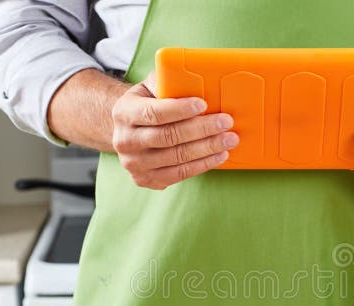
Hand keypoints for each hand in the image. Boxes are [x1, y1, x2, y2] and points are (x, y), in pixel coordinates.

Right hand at [111, 72, 238, 188]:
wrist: (130, 130)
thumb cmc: (149, 103)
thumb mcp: (152, 87)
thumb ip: (170, 82)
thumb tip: (199, 78)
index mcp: (124, 112)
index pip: (154, 113)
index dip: (180, 109)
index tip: (203, 104)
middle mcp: (125, 141)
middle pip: (168, 137)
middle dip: (201, 129)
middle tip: (226, 122)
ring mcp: (133, 164)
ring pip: (177, 158)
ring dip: (207, 149)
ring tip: (229, 140)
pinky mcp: (146, 179)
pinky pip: (179, 174)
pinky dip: (202, 165)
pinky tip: (219, 156)